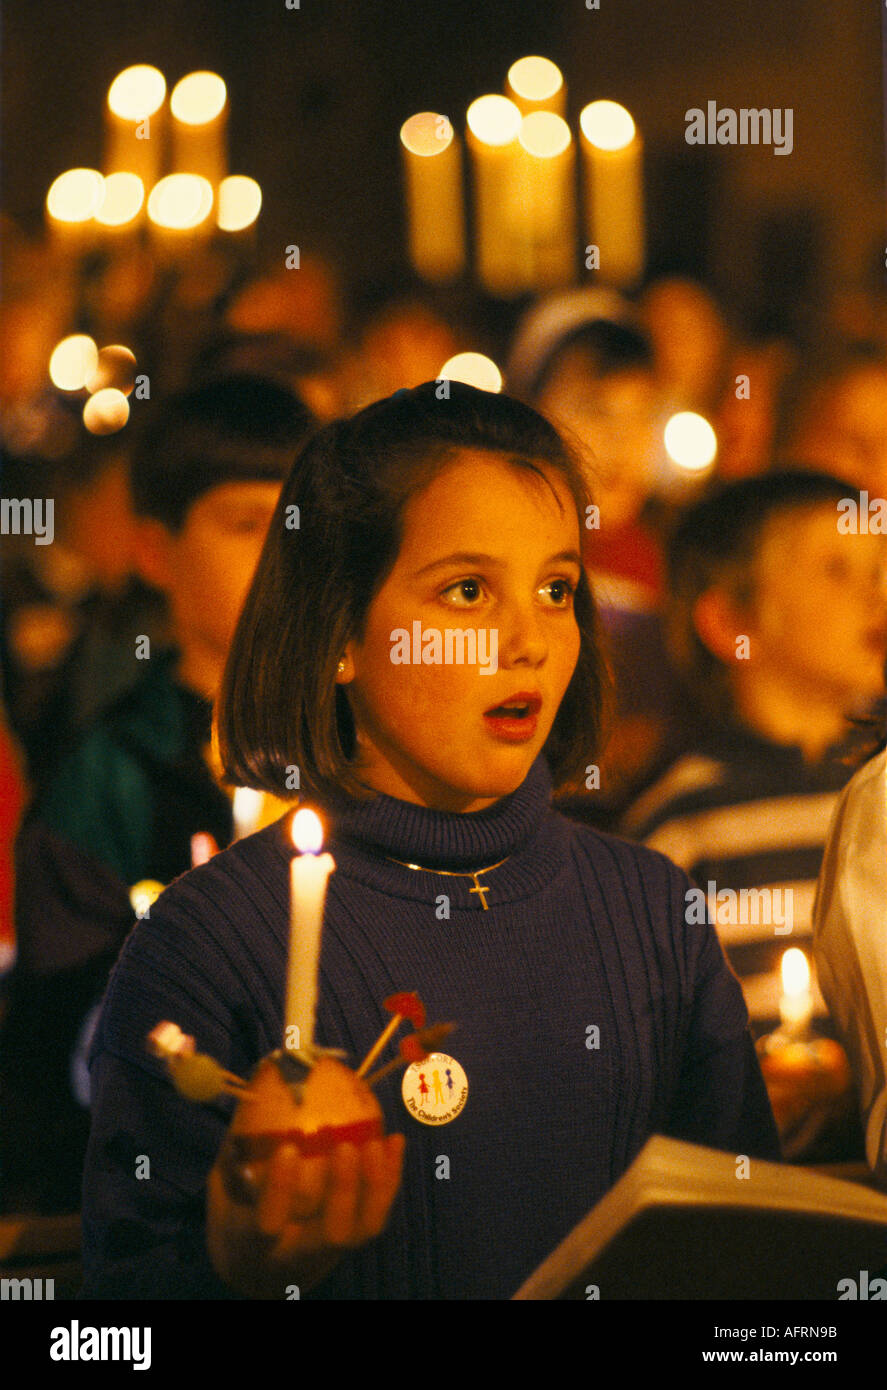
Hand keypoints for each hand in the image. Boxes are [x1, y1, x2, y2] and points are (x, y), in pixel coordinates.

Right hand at [207, 1132, 404, 1298]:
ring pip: (364, 1228)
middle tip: (345, 1146)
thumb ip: (235, 1151)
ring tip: (376, 1141)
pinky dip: (390, 1176)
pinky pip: (379, 1212)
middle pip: (332, 1233)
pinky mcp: (354, 1242)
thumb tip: (260, 1083)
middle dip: (343, 1190)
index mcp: (255, 1246)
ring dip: (374, 1184)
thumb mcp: (223, 1188)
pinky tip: (395, 1140)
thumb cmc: (237, 1214)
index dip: (279, 1191)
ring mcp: (331, 1253)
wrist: (261, 1272)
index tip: (288, 1149)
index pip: (266, 1226)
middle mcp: (298, 1256)